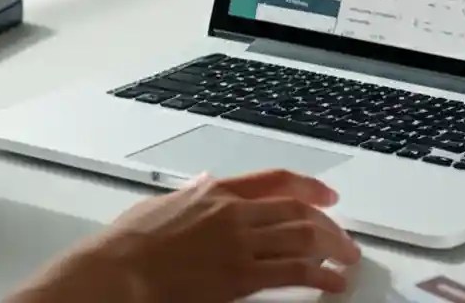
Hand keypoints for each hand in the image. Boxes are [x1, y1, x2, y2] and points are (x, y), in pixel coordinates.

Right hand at [10, 169, 360, 302]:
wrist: (117, 272)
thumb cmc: (127, 246)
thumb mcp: (159, 205)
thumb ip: (189, 195)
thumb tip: (204, 185)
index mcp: (215, 194)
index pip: (274, 180)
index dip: (308, 186)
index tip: (326, 196)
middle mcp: (233, 213)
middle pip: (298, 210)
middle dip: (328, 224)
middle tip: (344, 238)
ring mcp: (239, 244)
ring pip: (303, 237)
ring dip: (333, 248)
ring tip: (346, 260)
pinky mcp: (241, 276)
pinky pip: (294, 272)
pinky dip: (321, 276)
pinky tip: (332, 283)